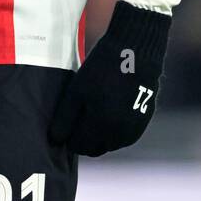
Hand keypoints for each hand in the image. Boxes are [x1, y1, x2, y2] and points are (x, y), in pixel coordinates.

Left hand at [49, 1, 169, 156]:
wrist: (136, 51)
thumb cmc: (101, 69)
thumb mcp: (76, 90)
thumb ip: (65, 118)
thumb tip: (56, 140)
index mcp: (101, 126)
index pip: (79, 147)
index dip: (70, 138)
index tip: (67, 126)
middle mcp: (120, 133)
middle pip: (96, 149)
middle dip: (85, 140)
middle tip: (79, 121)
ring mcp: (134, 128)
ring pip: (111, 144)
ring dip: (101, 137)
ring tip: (95, 113)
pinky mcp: (144, 120)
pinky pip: (125, 136)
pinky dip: (116, 131)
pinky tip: (111, 113)